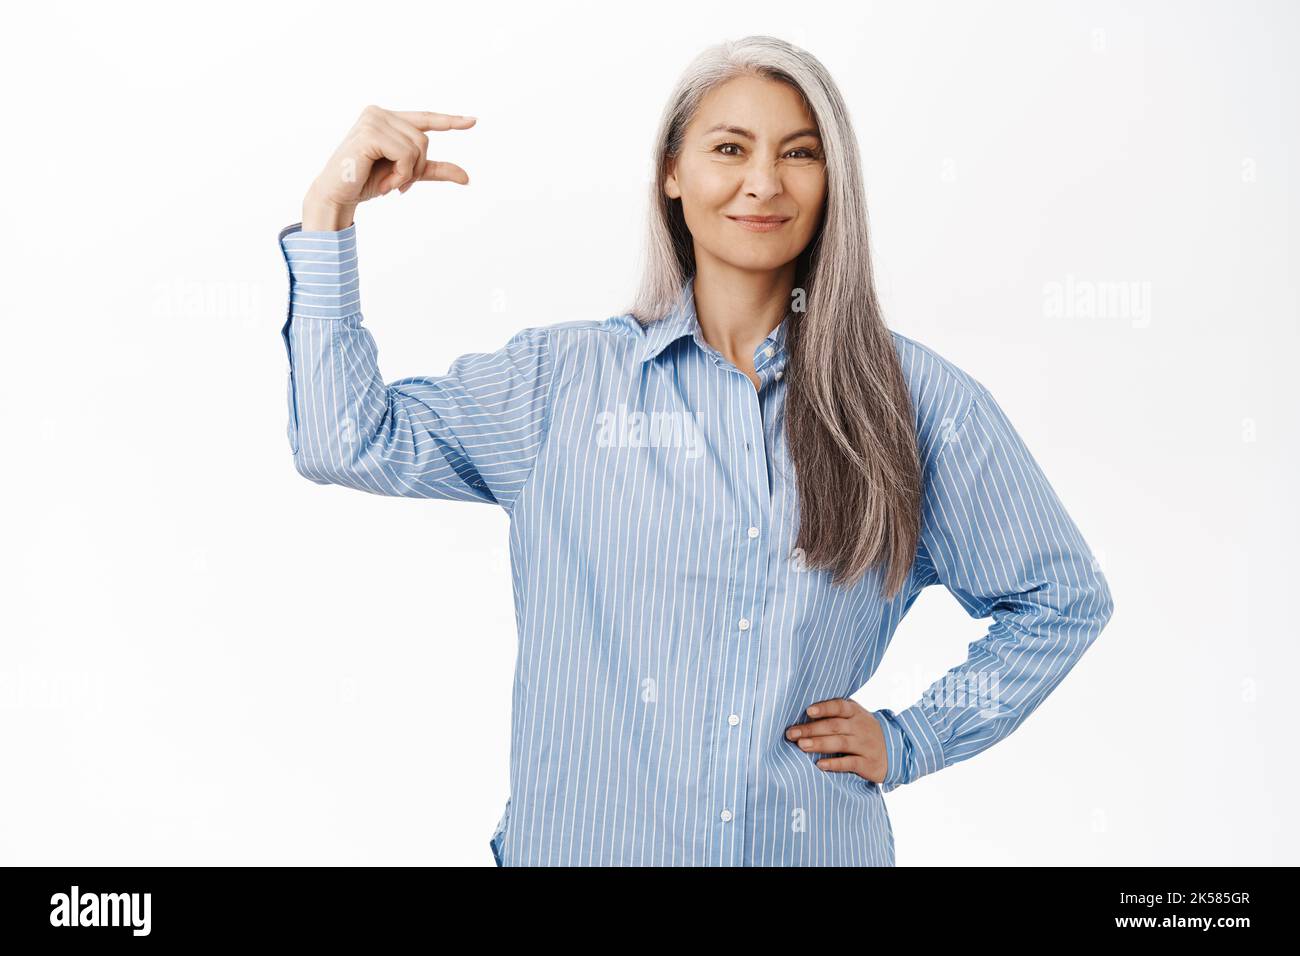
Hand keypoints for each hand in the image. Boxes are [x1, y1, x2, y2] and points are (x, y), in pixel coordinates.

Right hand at [302, 105, 475, 229]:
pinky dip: (401, 175)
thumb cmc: (365, 181)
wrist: (337, 195)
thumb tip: (466, 177)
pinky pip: (405, 155)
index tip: (473, 121)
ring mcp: (373, 120)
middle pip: (424, 140)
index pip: (424, 118)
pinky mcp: (370, 133)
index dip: (449, 121)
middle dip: (416, 168)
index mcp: (387, 118)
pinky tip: (385, 184)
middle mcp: (380, 113)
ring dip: (407, 174)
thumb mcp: (405, 175)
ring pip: (417, 147)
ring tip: (388, 185)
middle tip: (397, 184)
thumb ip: (432, 170)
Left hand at [785, 697, 887, 783]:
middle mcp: (861, 727)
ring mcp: (866, 745)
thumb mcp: (856, 718)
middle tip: (791, 733)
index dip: (824, 708)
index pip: (840, 706)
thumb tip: (803, 716)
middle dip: (811, 729)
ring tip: (801, 745)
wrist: (896, 751)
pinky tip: (820, 765)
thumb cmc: (865, 732)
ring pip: (840, 743)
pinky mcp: (868, 763)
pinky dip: (834, 764)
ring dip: (819, 744)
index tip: (808, 711)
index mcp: (856, 713)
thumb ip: (835, 715)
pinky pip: (850, 763)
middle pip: (834, 726)